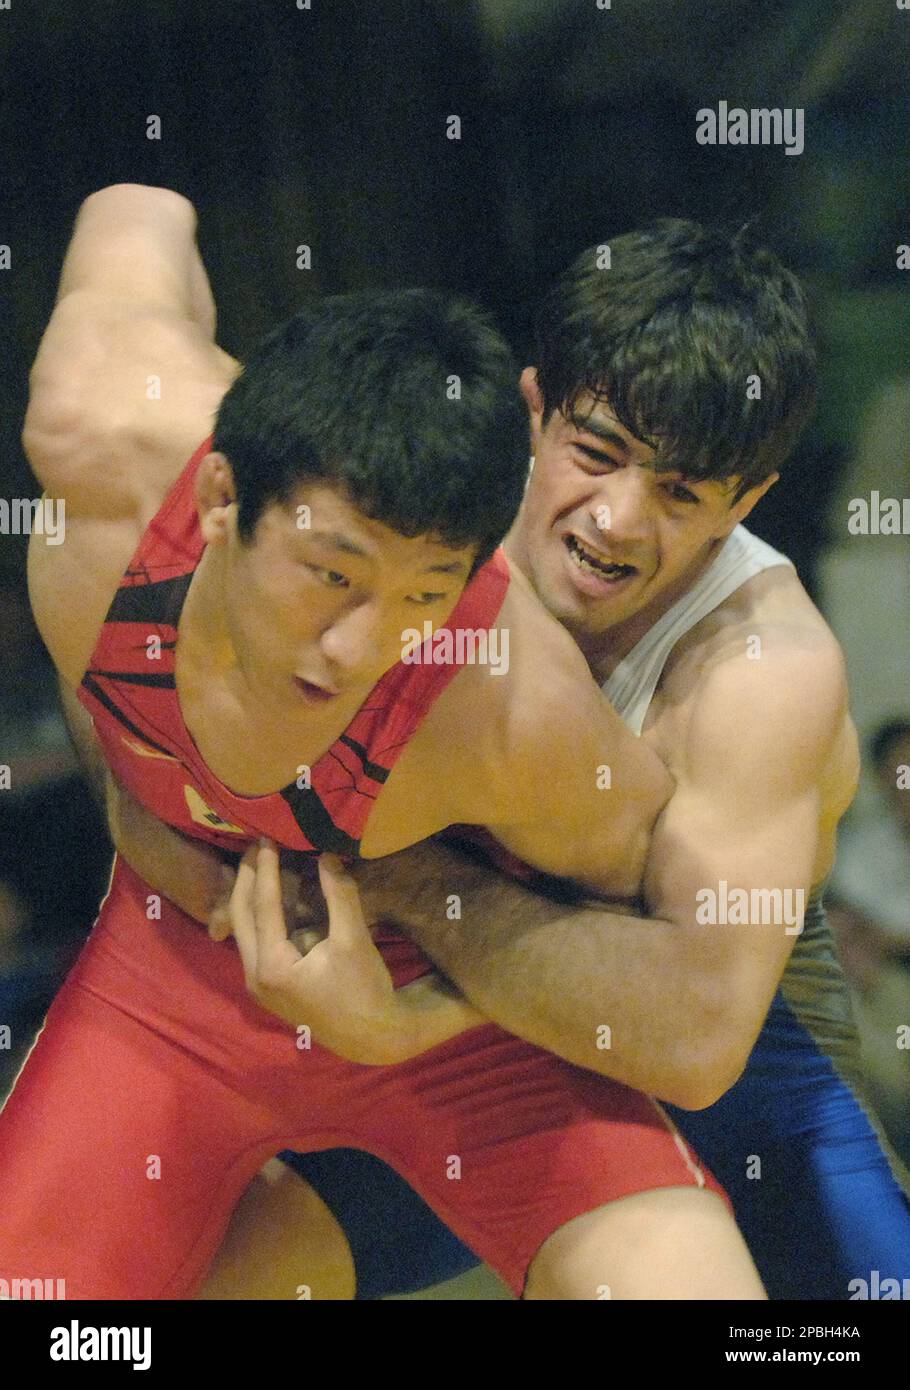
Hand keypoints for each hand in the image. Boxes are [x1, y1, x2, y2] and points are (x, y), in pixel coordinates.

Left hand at [226, 839, 420, 1064]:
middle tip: (254, 844)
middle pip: (240, 916)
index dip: (265, 869)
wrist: (373, 1036)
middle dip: (245, 878)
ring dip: (249, 895)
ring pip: (244, 929)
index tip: (266, 838)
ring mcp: (258, 984)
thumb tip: (327, 854)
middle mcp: (255, 977)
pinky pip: (256, 941)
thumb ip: (339, 895)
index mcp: (273, 967)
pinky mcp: (268, 986)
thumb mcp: (353, 940)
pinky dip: (260, 915)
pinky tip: (271, 894)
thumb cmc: (365, 990)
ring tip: (256, 862)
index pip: (263, 907)